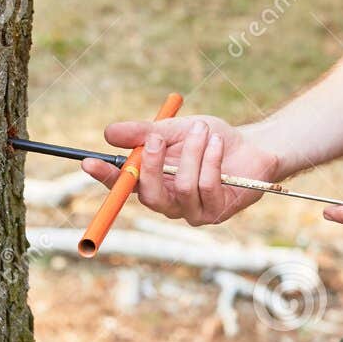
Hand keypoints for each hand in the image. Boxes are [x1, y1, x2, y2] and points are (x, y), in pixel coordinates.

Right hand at [80, 115, 281, 225]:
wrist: (253, 146)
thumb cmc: (210, 138)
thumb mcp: (176, 129)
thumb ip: (144, 133)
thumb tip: (109, 133)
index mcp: (154, 182)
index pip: (123, 186)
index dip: (105, 177)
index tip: (89, 162)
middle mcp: (170, 202)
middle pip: (148, 195)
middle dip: (151, 166)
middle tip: (156, 139)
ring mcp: (193, 211)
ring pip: (182, 187)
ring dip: (191, 154)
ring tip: (202, 131)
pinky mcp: (217, 212)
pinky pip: (207, 187)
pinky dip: (211, 160)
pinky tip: (218, 145)